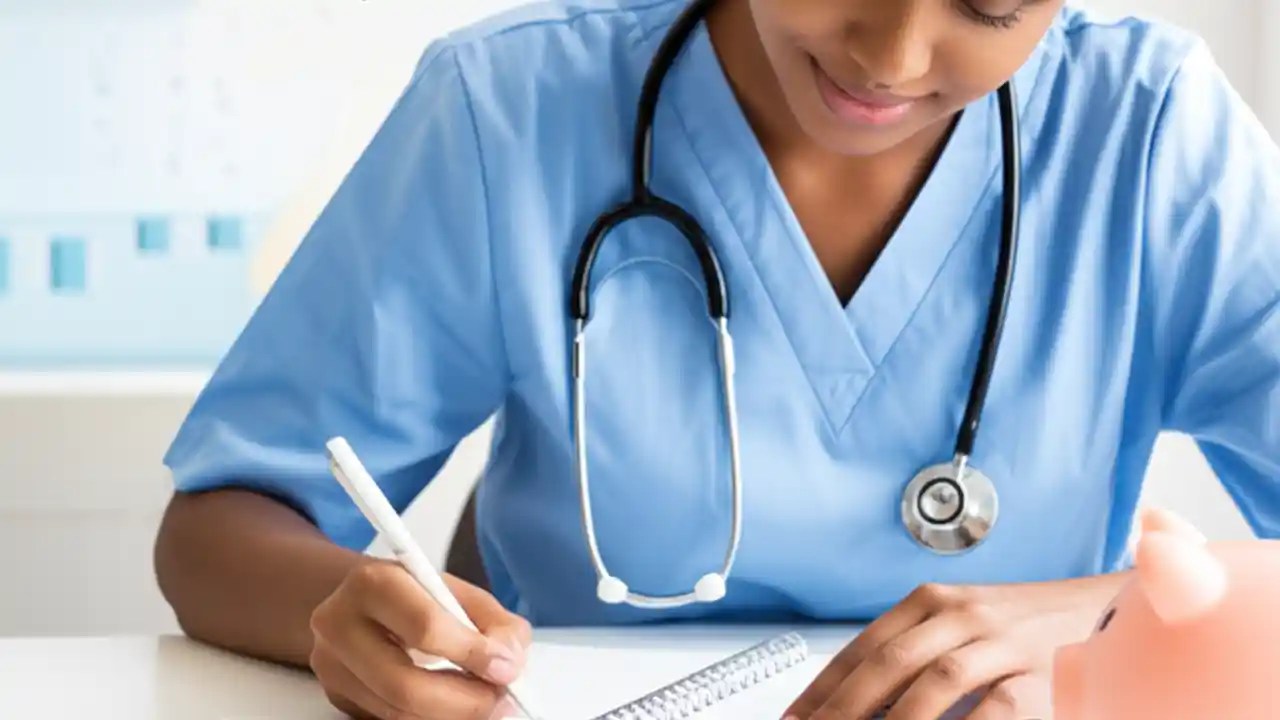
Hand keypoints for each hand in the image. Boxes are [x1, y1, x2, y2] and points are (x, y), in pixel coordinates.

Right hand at [309, 559, 531, 719]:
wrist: (362, 604)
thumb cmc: (417, 597)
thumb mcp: (462, 594)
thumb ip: (496, 625)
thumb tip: (507, 664)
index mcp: (374, 583)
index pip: (424, 627)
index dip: (472, 654)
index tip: (505, 668)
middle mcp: (339, 623)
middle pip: (403, 685)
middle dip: (463, 701)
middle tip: (499, 700)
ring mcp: (330, 664)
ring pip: (396, 711)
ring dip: (450, 715)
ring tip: (481, 702)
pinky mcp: (336, 695)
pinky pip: (388, 718)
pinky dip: (430, 718)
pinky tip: (452, 704)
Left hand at [784, 575, 1128, 719]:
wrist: (1108, 610)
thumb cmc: (1023, 627)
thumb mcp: (960, 626)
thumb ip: (912, 651)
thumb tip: (852, 700)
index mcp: (933, 601)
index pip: (862, 648)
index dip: (822, 689)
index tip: (794, 719)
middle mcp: (963, 615)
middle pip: (887, 666)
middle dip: (843, 709)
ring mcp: (1002, 645)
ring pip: (933, 685)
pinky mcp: (1040, 679)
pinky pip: (993, 710)